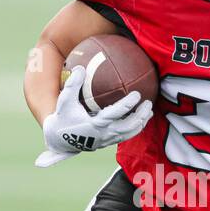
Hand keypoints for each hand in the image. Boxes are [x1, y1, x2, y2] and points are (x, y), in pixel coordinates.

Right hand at [35, 66, 154, 167]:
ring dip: (141, 122)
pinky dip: (136, 128)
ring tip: (149, 111)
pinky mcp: (108, 142)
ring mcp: (107, 140)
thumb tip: (80, 67)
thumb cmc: (63, 117)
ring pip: (130, 133)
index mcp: (95, 124)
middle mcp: (104, 134)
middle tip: (148, 102)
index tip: (137, 94)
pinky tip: (141, 118)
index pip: (116, 113)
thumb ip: (72, 84)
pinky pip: (126, 136)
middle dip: (141, 115)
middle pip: (129, 126)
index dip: (128, 104)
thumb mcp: (65, 101)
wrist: (60, 140)